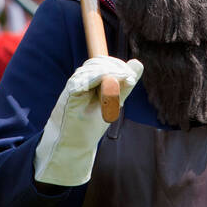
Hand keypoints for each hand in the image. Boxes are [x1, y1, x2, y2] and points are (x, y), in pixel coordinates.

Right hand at [33, 55, 142, 185]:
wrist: (73, 144)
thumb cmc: (91, 124)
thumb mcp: (114, 102)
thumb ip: (124, 85)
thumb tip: (138, 63)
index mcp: (90, 82)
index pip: (102, 63)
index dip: (116, 64)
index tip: (131, 75)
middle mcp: (80, 82)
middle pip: (96, 63)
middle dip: (114, 66)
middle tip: (129, 76)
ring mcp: (73, 88)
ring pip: (90, 70)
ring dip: (108, 72)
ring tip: (122, 80)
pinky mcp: (68, 96)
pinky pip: (81, 82)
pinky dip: (96, 79)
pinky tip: (109, 84)